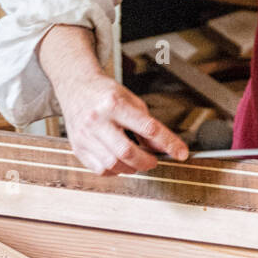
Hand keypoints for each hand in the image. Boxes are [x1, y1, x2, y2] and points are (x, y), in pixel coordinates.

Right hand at [56, 73, 188, 175]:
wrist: (76, 87)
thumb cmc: (105, 94)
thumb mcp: (132, 101)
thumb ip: (148, 124)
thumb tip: (164, 147)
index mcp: (115, 104)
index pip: (148, 128)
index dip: (168, 143)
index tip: (181, 153)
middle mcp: (98, 120)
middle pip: (127, 151)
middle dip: (146, 161)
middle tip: (152, 160)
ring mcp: (85, 135)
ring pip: (113, 164)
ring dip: (131, 168)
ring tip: (136, 161)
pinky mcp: (78, 147)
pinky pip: (100, 169)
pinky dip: (115, 170)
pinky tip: (120, 162)